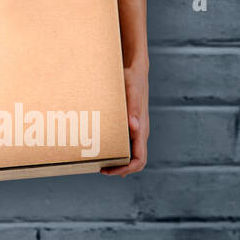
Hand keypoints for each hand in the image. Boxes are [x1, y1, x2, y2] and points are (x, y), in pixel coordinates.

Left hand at [103, 58, 147, 175]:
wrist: (135, 69)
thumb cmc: (133, 80)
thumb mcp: (132, 92)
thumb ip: (133, 108)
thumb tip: (134, 127)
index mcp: (142, 130)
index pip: (140, 160)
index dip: (126, 169)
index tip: (110, 170)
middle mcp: (140, 132)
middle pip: (134, 160)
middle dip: (120, 168)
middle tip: (100, 169)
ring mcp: (135, 129)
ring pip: (129, 153)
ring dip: (117, 160)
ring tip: (98, 161)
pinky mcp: (129, 123)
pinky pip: (124, 142)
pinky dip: (114, 149)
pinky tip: (100, 145)